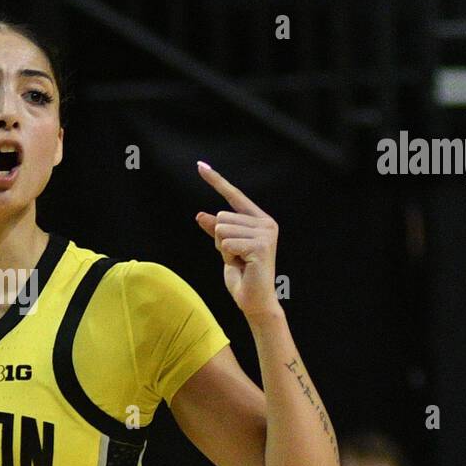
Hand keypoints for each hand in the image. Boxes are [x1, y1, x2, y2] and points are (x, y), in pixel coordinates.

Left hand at [193, 161, 281, 320]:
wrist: (254, 300)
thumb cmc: (242, 275)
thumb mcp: (225, 249)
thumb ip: (216, 231)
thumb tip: (200, 214)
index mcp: (260, 220)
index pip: (233, 196)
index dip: (216, 181)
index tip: (199, 165)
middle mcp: (266, 223)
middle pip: (222, 217)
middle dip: (220, 240)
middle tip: (236, 257)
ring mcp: (265, 234)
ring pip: (221, 229)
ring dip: (223, 249)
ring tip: (239, 261)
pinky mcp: (260, 246)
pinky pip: (225, 243)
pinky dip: (227, 256)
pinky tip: (242, 265)